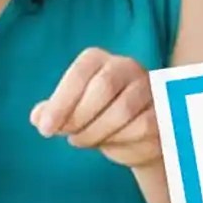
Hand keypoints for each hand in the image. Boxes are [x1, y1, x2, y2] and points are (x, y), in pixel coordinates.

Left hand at [31, 48, 159, 168]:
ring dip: (98, 133)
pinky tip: (113, 143)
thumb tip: (38, 116)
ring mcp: (149, 86)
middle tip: (69, 136)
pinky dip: (122, 141)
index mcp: (98, 60)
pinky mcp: (164, 110)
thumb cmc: (97, 117)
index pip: (80, 72)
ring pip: (123, 110)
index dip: (61, 102)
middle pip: (103, 87)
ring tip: (87, 140)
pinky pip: (142, 127)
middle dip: (80, 118)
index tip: (45, 129)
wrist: (138, 135)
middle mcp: (126, 66)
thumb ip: (53, 112)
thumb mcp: (71, 112)